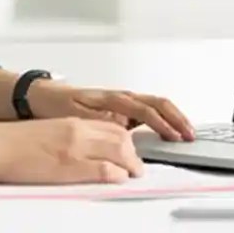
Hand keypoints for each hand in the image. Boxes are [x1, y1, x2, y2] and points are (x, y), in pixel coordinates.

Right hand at [0, 118, 144, 183]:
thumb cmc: (12, 143)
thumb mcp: (46, 133)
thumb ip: (67, 138)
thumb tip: (82, 151)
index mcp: (71, 122)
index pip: (112, 125)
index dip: (126, 139)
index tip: (129, 151)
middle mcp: (78, 131)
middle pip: (121, 137)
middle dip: (133, 152)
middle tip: (135, 166)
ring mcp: (75, 148)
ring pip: (120, 151)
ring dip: (131, 164)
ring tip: (132, 174)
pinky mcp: (70, 166)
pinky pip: (106, 170)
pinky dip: (118, 175)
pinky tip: (118, 179)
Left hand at [26, 81, 195, 141]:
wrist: (43, 96)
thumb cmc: (57, 104)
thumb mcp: (75, 114)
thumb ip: (100, 119)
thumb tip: (124, 126)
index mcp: (112, 98)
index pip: (144, 109)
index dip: (162, 123)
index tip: (174, 136)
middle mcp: (121, 97)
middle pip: (158, 103)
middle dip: (177, 118)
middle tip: (190, 135)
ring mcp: (122, 102)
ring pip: (156, 105)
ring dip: (173, 117)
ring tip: (187, 133)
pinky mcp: (121, 109)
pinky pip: (148, 112)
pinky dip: (163, 119)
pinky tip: (170, 132)